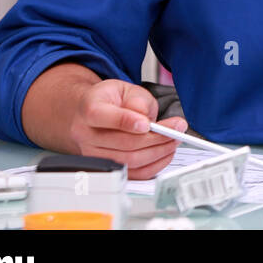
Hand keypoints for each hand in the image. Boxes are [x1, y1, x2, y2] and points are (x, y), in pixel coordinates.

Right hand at [69, 79, 186, 179]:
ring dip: (158, 152)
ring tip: (174, 140)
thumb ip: (137, 100)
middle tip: (176, 130)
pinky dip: (154, 165)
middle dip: (156, 138)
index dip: (127, 122)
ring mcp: (94, 154)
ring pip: (129, 161)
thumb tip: (145, 117)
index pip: (102, 117)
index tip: (148, 124)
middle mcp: (86, 134)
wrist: (92, 113)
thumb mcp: (126, 89)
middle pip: (123, 143)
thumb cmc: (110, 100)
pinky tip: (165, 153)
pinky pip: (133, 173)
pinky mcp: (107, 167)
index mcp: (89, 109)